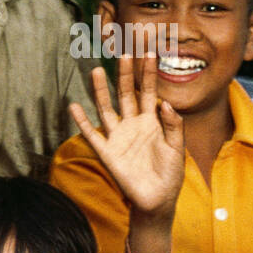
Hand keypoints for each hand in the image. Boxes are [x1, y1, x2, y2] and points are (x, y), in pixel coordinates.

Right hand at [69, 54, 183, 219]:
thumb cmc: (169, 174)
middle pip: (126, 95)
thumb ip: (173, 125)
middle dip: (125, 75)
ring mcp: (118, 137)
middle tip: (124, 54)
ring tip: (97, 72)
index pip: (149, 92)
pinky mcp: (107, 153)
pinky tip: (74, 107)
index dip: (149, 73)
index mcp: (152, 122)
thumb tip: (165, 103)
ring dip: (102, 91)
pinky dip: (82, 122)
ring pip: (107, 109)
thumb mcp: (178, 148)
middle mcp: (133, 125)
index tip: (149, 53)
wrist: (157, 199)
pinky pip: (92, 135)